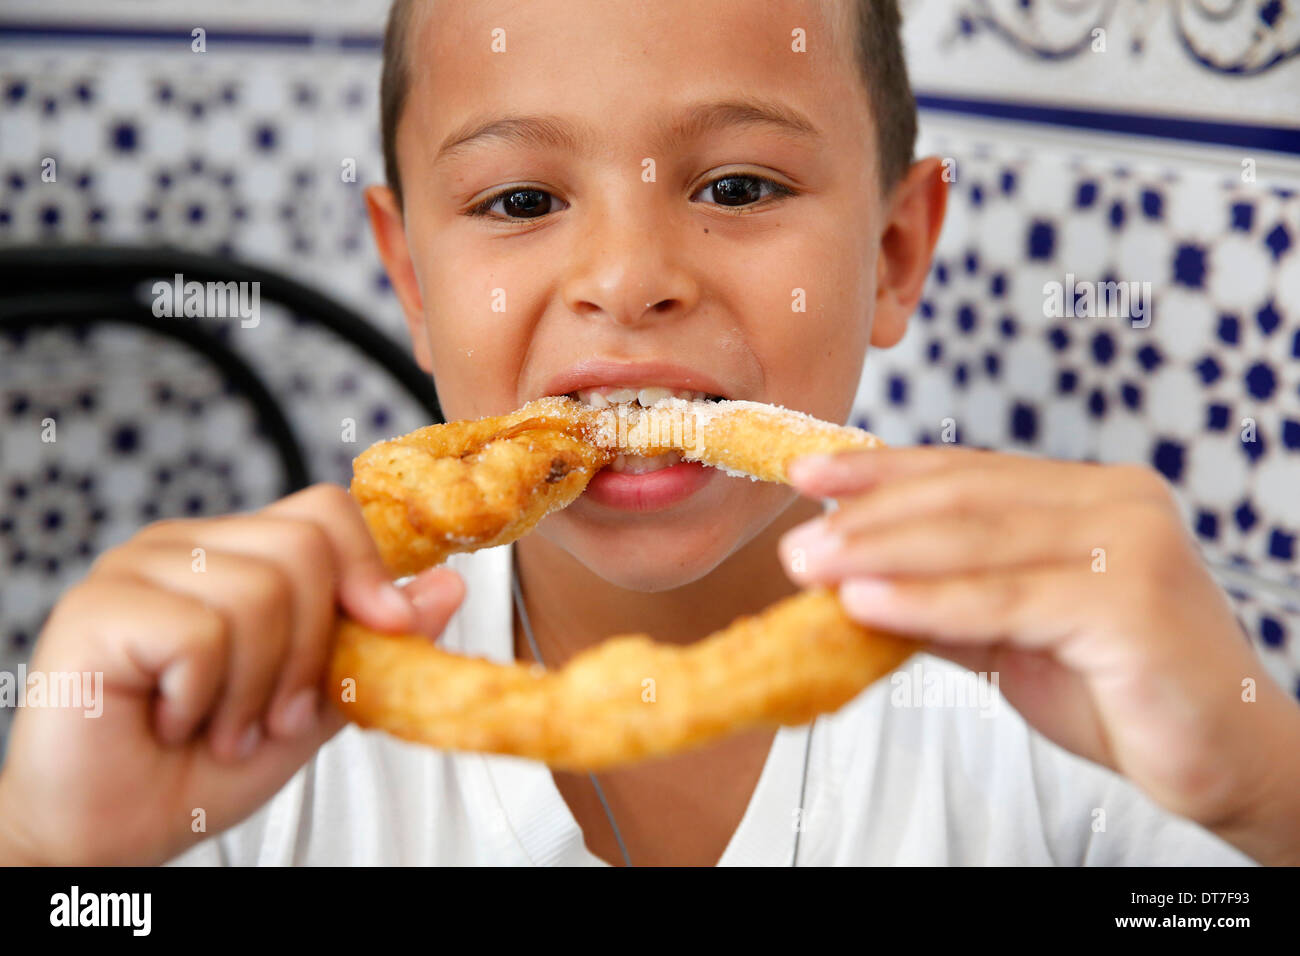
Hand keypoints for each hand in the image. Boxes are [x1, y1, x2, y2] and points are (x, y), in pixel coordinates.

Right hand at [0, 484, 463, 864]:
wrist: (116, 836)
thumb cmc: (203, 767)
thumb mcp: (317, 705)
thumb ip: (376, 646)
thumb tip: (449, 586)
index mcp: (237, 554)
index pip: (325, 511)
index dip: (367, 566)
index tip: (384, 628)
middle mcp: (186, 545)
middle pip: (305, 547)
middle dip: (312, 650)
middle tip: (274, 716)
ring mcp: (135, 567)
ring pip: (260, 592)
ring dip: (256, 688)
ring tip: (219, 726)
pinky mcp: (96, 607)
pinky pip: (200, 634)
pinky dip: (203, 698)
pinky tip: (170, 721)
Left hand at [779, 446, 1299, 864]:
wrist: (1223, 759)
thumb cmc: (1119, 691)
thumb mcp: (1014, 635)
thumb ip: (947, 599)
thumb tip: (849, 579)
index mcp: (1091, 495)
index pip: (967, 473)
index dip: (881, 470)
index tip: (807, 471)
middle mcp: (1117, 502)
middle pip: (965, 498)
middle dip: (867, 516)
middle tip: (795, 538)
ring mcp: (1132, 546)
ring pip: (977, 542)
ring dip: (879, 552)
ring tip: (809, 565)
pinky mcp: (1132, 605)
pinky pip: (1005, 600)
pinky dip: (926, 601)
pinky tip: (863, 602)